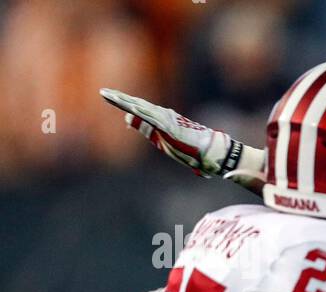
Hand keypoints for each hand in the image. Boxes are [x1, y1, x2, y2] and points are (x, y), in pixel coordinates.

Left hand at [99, 88, 263, 184]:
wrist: (211, 153)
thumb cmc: (192, 151)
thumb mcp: (164, 142)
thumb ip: (148, 132)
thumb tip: (131, 122)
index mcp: (161, 120)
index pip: (138, 110)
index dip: (123, 103)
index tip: (108, 97)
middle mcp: (162, 116)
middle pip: (137, 105)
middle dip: (119, 98)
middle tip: (103, 92)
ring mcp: (166, 119)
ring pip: (141, 108)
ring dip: (125, 102)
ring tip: (108, 95)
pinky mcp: (170, 125)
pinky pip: (152, 117)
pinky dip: (139, 111)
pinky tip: (128, 106)